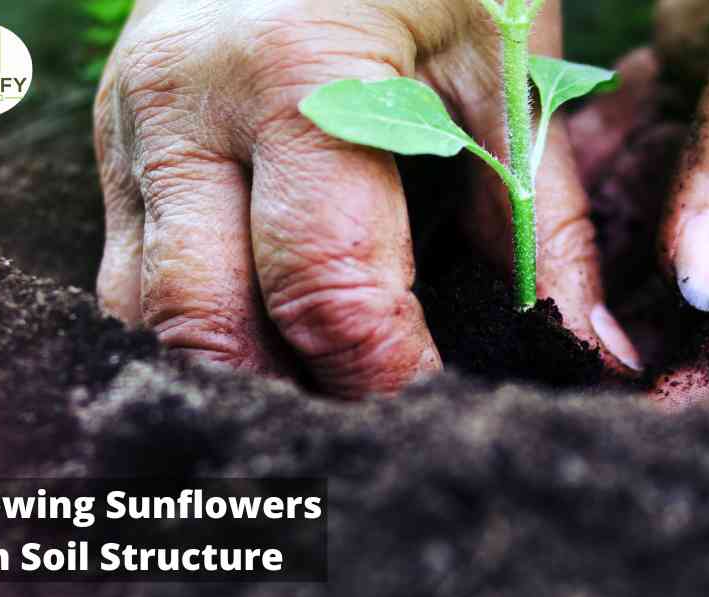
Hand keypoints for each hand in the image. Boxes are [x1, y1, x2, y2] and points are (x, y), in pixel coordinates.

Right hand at [94, 0, 638, 397]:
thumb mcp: (506, 67)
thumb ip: (542, 219)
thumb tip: (588, 350)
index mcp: (294, 78)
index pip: (327, 291)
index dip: (389, 377)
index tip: (444, 409)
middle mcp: (185, 107)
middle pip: (208, 325)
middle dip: (297, 396)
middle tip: (380, 417)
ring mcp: (132, 124)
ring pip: (150, 313)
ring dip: (237, 368)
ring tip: (324, 383)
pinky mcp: (120, 139)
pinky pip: (136, 269)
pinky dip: (205, 320)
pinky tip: (271, 326)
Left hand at [583, 0, 708, 405]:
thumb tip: (705, 278)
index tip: (683, 400)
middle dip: (672, 313)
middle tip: (600, 370)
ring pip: (681, 202)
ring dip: (618, 248)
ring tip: (561, 311)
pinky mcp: (702, 69)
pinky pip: (644, 135)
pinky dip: (599, 162)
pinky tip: (554, 206)